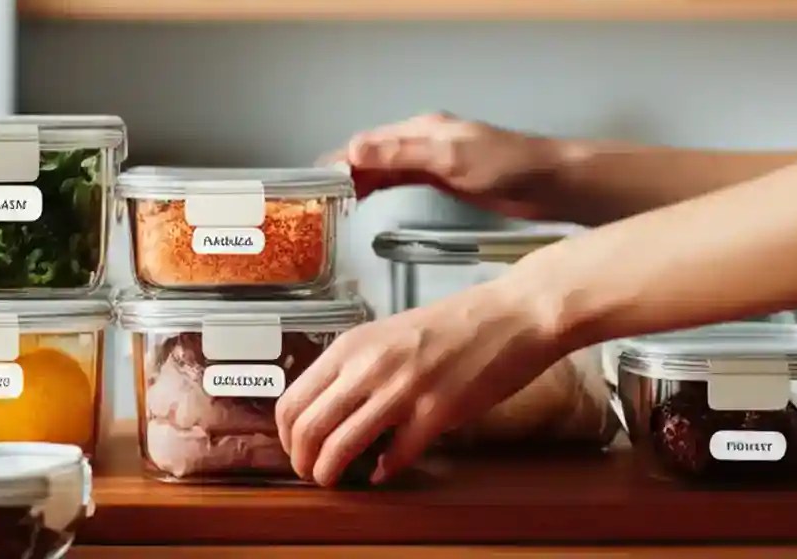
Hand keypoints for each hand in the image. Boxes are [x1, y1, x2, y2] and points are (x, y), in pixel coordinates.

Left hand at [275, 280, 565, 486]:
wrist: (510, 316)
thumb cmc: (449, 327)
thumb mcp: (385, 337)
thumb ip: (354, 368)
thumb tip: (327, 409)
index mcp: (351, 346)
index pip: (293, 400)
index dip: (287, 436)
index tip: (297, 450)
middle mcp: (368, 366)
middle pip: (309, 427)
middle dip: (303, 461)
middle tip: (312, 473)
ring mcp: (402, 389)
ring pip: (342, 445)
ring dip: (332, 472)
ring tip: (336, 480)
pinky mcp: (437, 411)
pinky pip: (397, 455)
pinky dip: (385, 472)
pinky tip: (385, 473)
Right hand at [325, 113, 563, 218]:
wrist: (553, 182)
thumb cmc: (509, 166)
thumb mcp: (450, 159)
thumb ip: (402, 155)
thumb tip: (354, 151)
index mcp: (423, 129)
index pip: (367, 142)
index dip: (339, 160)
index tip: (314, 182)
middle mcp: (424, 140)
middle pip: (371, 153)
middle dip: (343, 170)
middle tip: (317, 198)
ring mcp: (435, 160)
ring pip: (383, 167)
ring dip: (358, 180)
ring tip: (333, 202)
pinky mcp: (445, 179)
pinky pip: (399, 179)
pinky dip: (378, 187)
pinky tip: (367, 200)